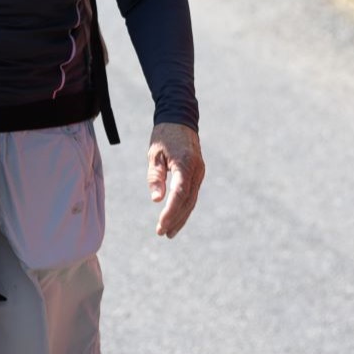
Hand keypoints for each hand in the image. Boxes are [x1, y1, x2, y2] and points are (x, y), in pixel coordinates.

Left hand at [147, 123, 204, 237]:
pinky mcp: (198, 174)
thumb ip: (155, 176)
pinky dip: (185, 208)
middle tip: (162, 233)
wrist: (180, 119)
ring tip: (169, 232)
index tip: (161, 225)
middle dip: (175, 219)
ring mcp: (199, 173)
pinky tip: (176, 219)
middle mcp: (196, 170)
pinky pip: (192, 195)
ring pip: (192, 200)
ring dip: (181, 217)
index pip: (179, 194)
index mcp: (185, 164)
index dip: (171, 212)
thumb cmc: (164, 136)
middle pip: (187, 201)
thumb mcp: (154, 154)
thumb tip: (156, 200)